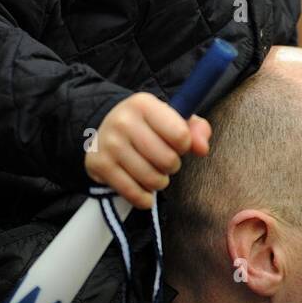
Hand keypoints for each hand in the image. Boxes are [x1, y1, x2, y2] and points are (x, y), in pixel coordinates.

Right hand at [85, 93, 211, 208]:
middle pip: (167, 160)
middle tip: (165, 160)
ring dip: (160, 182)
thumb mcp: (171, 118)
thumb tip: (202, 148)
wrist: (103, 129)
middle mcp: (123, 121)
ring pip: (151, 179)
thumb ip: (195, 130)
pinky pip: (133, 193)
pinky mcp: (99, 165)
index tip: (178, 144)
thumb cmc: (147, 125)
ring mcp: (109, 144)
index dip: (185, 145)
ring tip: (155, 172)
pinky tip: (146, 191)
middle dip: (172, 165)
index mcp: (144, 104)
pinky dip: (145, 198)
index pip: (180, 135)